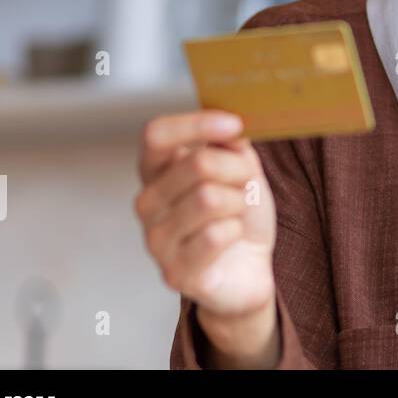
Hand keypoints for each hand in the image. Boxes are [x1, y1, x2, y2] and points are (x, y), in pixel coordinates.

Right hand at [134, 110, 279, 364]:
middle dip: (238, 170)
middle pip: (197, 163)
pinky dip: (236, 231)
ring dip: (238, 202)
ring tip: (236, 213)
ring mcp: (155, 240)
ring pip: (209, 198)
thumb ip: (230, 143)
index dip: (196, 124)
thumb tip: (228, 125)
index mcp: (156, 171)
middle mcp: (147, 203)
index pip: (156, 135)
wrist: (250, 266)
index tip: (235, 124)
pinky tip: (229, 239)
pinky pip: (215, 236)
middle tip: (245, 184)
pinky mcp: (173, 272)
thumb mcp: (241, 168)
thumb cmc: (239, 214)